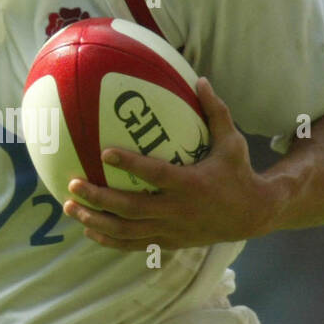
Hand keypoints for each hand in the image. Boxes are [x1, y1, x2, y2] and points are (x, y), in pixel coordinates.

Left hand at [62, 77, 278, 250]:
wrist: (253, 215)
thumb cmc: (238, 173)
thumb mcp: (233, 143)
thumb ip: (216, 112)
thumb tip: (200, 79)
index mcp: (191, 185)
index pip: (156, 174)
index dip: (130, 164)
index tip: (104, 152)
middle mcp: (178, 210)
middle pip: (131, 208)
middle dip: (100, 198)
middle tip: (74, 184)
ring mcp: (171, 230)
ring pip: (127, 231)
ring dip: (96, 221)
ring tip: (71, 207)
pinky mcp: (168, 242)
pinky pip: (134, 244)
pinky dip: (110, 240)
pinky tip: (88, 230)